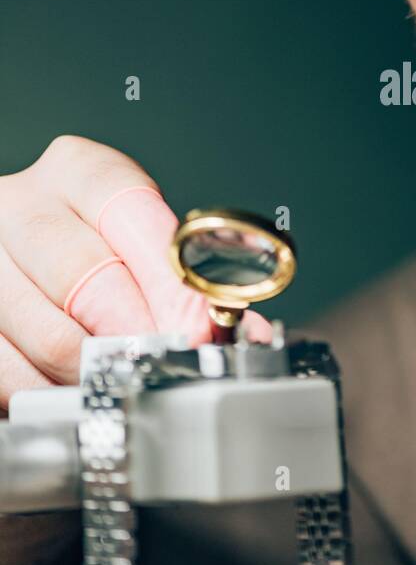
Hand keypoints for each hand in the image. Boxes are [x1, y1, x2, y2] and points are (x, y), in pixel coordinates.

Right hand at [0, 135, 269, 408]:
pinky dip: (52, 393)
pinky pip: (9, 371)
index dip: (169, 276)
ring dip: (100, 372)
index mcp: (76, 171)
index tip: (198, 323)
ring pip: (47, 334)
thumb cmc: (95, 249)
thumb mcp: (139, 240)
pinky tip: (81, 391)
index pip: (128, 212)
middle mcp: (19, 206)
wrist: (28, 260)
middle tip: (169, 361)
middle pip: (82, 274)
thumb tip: (243, 333)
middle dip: (137, 331)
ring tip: (132, 383)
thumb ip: (183, 281)